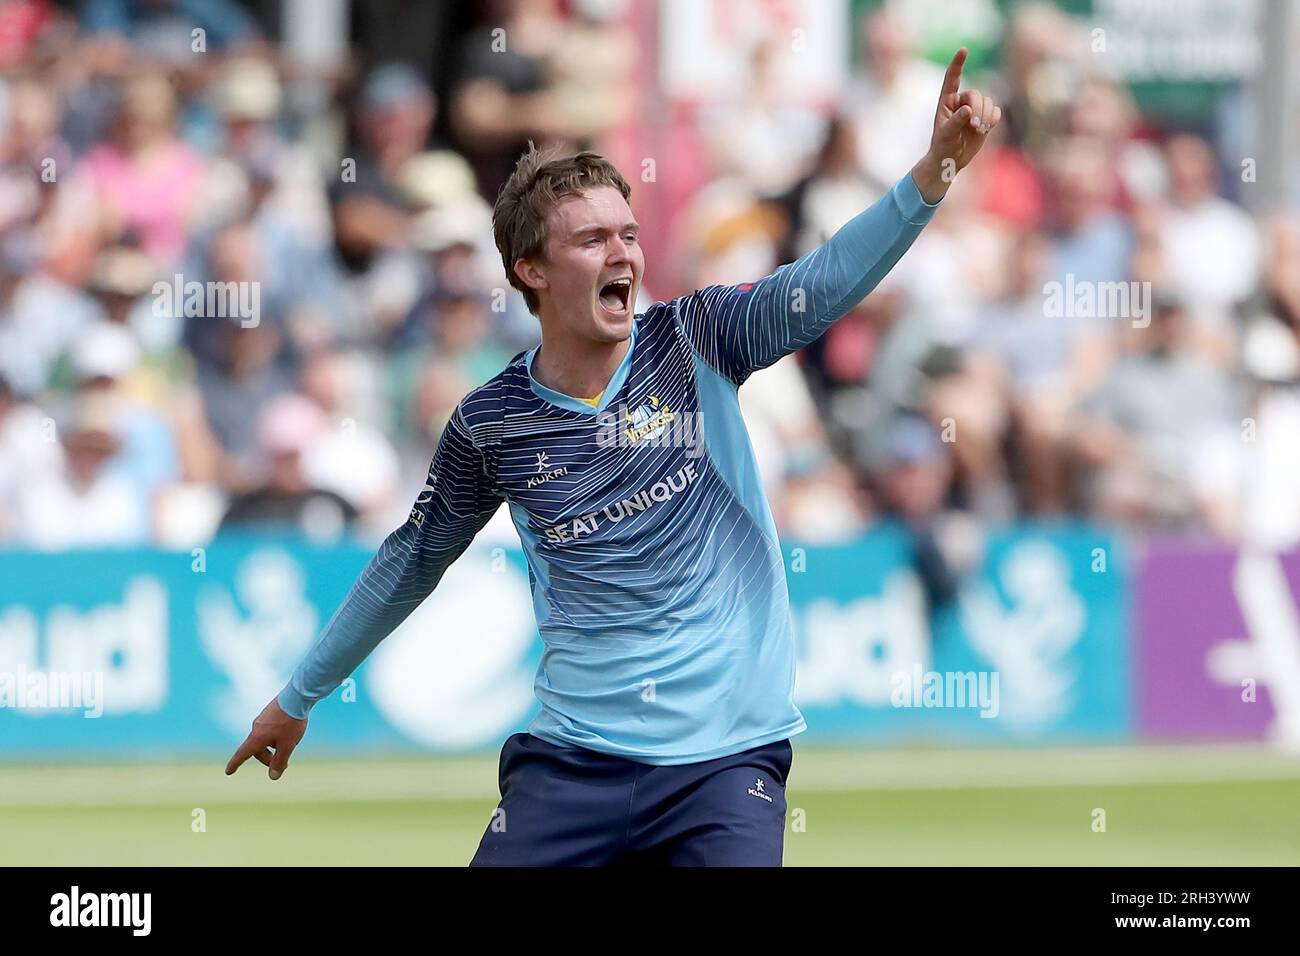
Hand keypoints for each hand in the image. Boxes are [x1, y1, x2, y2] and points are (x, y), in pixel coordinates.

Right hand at [225, 697, 307, 780]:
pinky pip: (270, 730)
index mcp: (256, 737)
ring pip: (265, 739)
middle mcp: (256, 728)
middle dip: (268, 759)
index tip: (228, 772)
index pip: (242, 754)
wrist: (297, 696)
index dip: (235, 764)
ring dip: (274, 747)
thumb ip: (279, 762)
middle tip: (284, 764)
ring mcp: (262, 719)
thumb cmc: (291, 723)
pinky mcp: (269, 713)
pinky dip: (277, 736)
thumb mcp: (288, 745)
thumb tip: (273, 777)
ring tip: (291, 744)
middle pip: (257, 749)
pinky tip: (290, 732)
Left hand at [911, 47, 1001, 202]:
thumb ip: (955, 122)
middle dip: (978, 109)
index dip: (958, 64)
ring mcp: (974, 108)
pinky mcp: (985, 117)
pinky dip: (993, 119)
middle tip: (975, 126)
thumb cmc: (943, 146)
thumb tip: (968, 110)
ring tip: (978, 130)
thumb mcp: (946, 135)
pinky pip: (995, 110)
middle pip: (976, 94)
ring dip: (986, 116)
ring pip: (987, 102)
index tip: (963, 50)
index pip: (952, 78)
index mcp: (946, 101)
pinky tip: (986, 129)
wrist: (952, 159)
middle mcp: (961, 101)